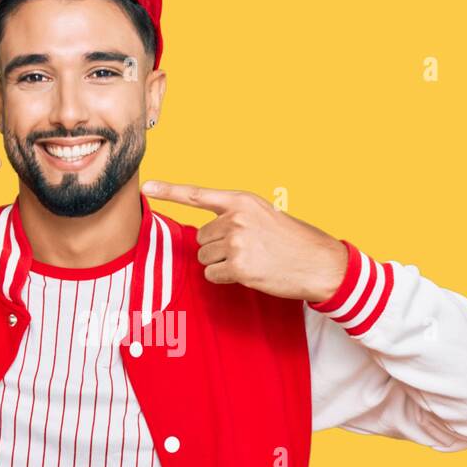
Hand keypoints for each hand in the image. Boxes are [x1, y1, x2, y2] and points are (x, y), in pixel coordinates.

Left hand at [140, 181, 347, 302]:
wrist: (320, 263)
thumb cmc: (293, 241)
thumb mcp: (265, 215)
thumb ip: (235, 216)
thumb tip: (204, 233)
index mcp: (242, 201)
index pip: (198, 195)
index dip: (169, 191)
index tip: (147, 188)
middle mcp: (236, 218)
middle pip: (201, 237)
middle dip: (217, 247)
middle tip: (247, 250)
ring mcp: (237, 243)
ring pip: (204, 257)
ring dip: (221, 263)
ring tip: (250, 260)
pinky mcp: (239, 267)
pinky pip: (213, 275)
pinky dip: (225, 278)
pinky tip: (248, 274)